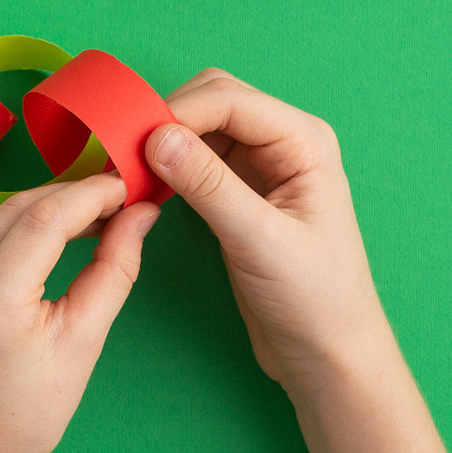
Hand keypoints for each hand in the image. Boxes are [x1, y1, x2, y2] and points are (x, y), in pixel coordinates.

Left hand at [0, 174, 158, 452]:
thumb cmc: (26, 413)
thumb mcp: (83, 345)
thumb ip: (114, 270)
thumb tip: (141, 213)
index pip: (45, 218)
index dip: (92, 194)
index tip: (128, 188)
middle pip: (18, 207)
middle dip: (72, 196)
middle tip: (116, 203)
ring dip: (43, 208)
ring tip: (87, 222)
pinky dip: (12, 226)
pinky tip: (41, 241)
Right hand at [143, 70, 390, 396]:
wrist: (327, 353)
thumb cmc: (315, 300)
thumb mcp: (259, 241)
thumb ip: (209, 186)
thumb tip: (157, 137)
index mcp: (304, 141)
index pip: (228, 100)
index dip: (176, 114)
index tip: (130, 143)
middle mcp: (285, 143)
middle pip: (213, 99)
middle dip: (167, 120)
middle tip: (124, 156)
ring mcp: (262, 165)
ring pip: (200, 126)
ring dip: (164, 141)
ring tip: (129, 173)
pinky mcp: (240, 192)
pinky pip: (196, 158)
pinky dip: (168, 165)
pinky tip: (147, 187)